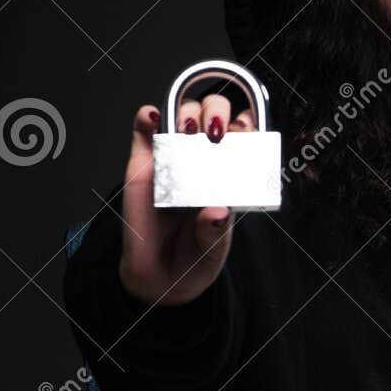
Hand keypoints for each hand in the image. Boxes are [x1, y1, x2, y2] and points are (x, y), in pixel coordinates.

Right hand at [118, 93, 253, 305]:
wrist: (160, 278)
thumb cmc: (195, 258)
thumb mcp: (213, 249)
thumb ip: (215, 231)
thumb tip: (218, 212)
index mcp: (230, 175)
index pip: (242, 135)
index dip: (246, 125)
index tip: (247, 131)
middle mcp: (203, 160)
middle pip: (212, 116)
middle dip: (217, 112)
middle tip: (215, 133)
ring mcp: (172, 159)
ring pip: (180, 116)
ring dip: (187, 113)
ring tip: (188, 129)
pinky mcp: (143, 165)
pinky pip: (143, 133)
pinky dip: (146, 118)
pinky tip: (151, 116)